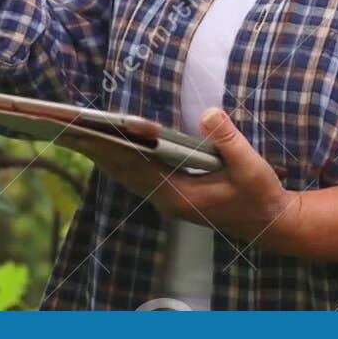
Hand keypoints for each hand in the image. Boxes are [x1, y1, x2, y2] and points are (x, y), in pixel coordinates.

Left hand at [57, 109, 302, 252]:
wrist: (271, 224)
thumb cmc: (262, 196)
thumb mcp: (252, 168)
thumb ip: (229, 141)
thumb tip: (208, 114)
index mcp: (179, 195)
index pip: (136, 167)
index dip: (110, 147)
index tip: (86, 132)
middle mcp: (167, 200)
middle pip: (122, 170)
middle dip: (95, 148)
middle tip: (66, 126)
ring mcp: (168, 199)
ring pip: (126, 174)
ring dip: (103, 154)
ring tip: (77, 132)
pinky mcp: (173, 195)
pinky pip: (137, 175)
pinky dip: (120, 159)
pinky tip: (108, 145)